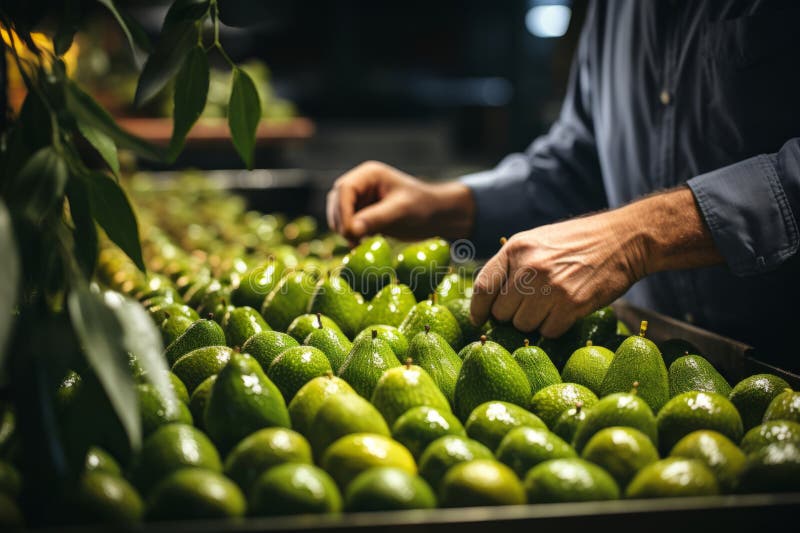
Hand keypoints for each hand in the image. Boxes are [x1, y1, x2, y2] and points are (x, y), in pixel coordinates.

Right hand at [326, 161, 474, 243]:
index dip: (342, 211)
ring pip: (338, 215)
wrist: (435, 216)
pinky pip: (346, 225)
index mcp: (369, 174)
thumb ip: (376, 218)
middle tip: (354, 241)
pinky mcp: (362, 214)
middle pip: (336, 202)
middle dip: (341, 222)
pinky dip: (349, 236)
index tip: (350, 232)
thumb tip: (352, 230)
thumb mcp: (401, 211)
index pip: (344, 189)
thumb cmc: (423, 206)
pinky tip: (361, 245)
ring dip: (344, 230)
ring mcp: (360, 199)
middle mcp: (361, 184)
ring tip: (358, 244)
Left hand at [470, 187, 721, 337]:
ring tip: (550, 306)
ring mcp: (549, 287)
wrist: (623, 239)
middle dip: (512, 316)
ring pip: (524, 326)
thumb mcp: (536, 241)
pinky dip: (555, 327)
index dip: (478, 309)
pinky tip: (565, 312)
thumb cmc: (577, 242)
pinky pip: (549, 332)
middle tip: (530, 307)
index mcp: (515, 249)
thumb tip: (488, 299)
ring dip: (535, 323)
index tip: (479, 319)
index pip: (482, 288)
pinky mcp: (571, 304)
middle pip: (502, 313)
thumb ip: (511, 265)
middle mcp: (529, 267)